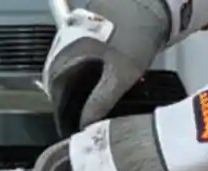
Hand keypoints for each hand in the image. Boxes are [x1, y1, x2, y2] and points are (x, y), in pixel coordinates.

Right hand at [43, 0, 207, 133]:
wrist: (155, 4)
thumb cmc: (136, 34)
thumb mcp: (121, 76)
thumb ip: (101, 101)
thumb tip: (86, 121)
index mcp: (69, 47)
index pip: (52, 82)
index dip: (58, 104)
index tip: (66, 119)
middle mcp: (67, 35)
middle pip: (58, 72)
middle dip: (67, 93)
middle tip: (79, 111)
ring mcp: (78, 27)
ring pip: (69, 61)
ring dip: (76, 79)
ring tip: (89, 97)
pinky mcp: (90, 24)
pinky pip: (80, 50)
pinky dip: (85, 66)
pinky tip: (99, 75)